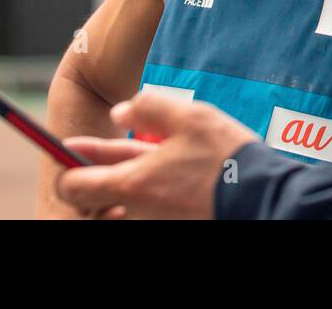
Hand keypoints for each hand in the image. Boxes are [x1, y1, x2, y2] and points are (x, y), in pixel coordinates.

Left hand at [55, 92, 258, 218]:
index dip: (68, 165)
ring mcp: (156, 221)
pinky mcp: (174, 223)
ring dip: (130, 177)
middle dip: (99, 170)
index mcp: (133, 185)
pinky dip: (152, 188)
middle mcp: (138, 211)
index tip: (71, 149)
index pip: (72, 186)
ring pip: (127, 197)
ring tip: (149, 153)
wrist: (263, 197)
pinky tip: (170, 169)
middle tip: (109, 148)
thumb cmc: (225, 158)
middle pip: (98, 194)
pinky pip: (149, 204)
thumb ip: (147, 108)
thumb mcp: (188, 117)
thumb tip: (120, 112)